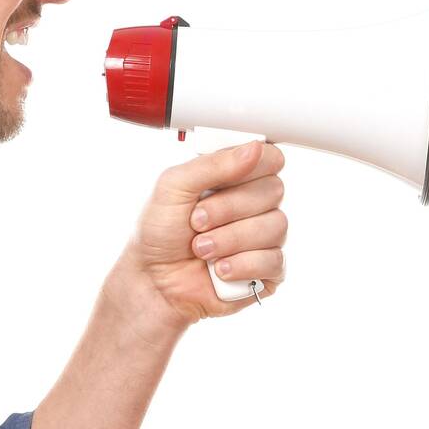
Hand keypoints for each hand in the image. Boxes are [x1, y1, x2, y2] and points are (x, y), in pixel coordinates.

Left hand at [109, 139, 287, 329]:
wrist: (152, 280)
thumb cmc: (159, 233)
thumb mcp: (173, 186)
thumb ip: (212, 164)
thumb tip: (255, 148)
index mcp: (234, 177)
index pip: (269, 158)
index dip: (254, 166)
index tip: (225, 180)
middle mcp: (253, 204)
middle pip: (274, 190)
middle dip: (228, 208)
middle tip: (196, 221)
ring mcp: (264, 237)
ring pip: (276, 226)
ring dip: (230, 239)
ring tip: (201, 249)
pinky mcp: (268, 270)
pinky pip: (274, 260)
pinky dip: (240, 265)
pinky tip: (219, 270)